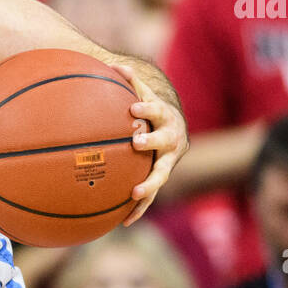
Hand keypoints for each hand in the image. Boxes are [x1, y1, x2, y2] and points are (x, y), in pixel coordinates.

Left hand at [111, 64, 188, 225]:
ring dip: (149, 183)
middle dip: (152, 141)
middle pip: (165, 141)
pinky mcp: (161, 177)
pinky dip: (139, 208)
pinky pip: (151, 195)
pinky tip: (125, 222)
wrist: (174, 127)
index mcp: (164, 117)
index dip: (146, 108)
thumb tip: (113, 66)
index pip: (156, 110)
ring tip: (134, 193)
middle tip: (138, 142)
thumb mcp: (142, 93)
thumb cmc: (150, 109)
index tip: (132, 107)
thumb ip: (130, 81)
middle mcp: (171, 139)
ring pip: (161, 173)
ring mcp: (168, 160)